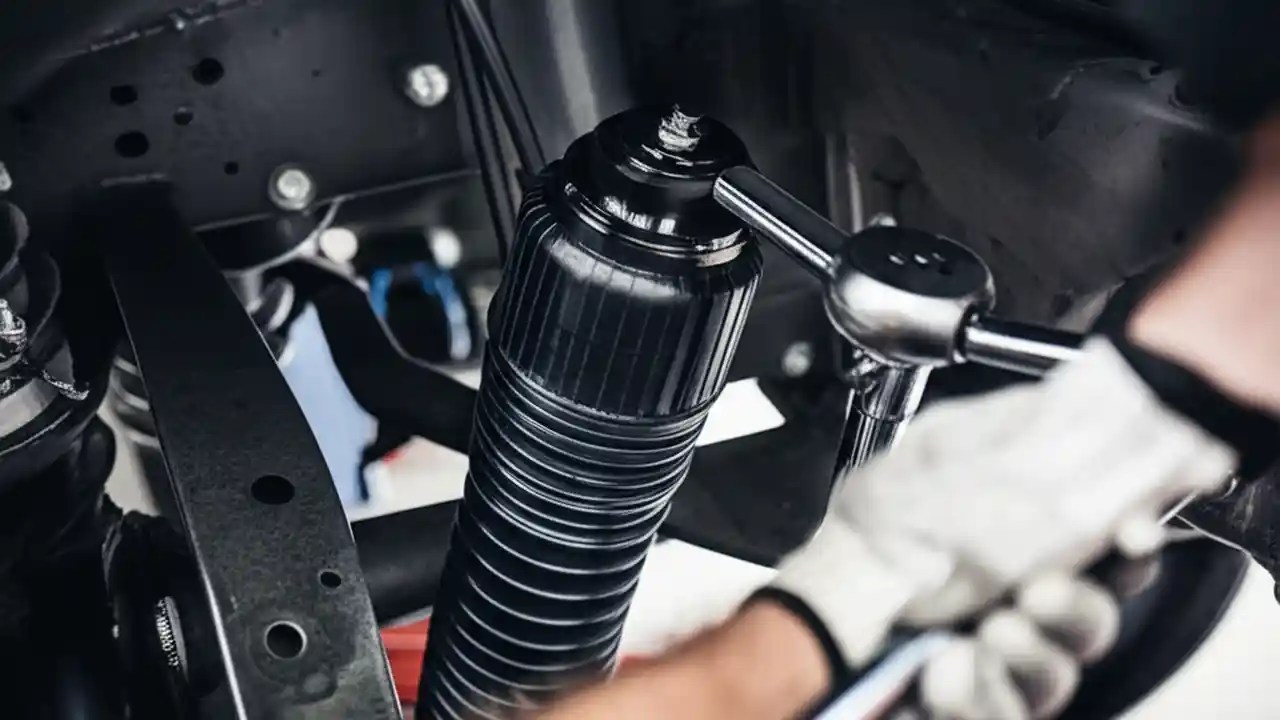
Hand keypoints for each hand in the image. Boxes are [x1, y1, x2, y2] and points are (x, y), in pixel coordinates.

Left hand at [769, 338, 1234, 717]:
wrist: (823, 581)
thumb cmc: (885, 518)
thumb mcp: (938, 450)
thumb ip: (1008, 427)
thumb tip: (1074, 394)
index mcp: (1039, 545)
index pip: (1113, 551)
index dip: (1134, 542)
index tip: (1132, 532)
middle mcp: (1033, 606)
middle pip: (1095, 621)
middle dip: (1077, 607)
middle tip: (1042, 589)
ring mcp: (1007, 663)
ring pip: (1057, 675)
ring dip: (1031, 653)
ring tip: (991, 630)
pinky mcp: (975, 702)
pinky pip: (1000, 711)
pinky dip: (977, 692)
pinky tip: (947, 667)